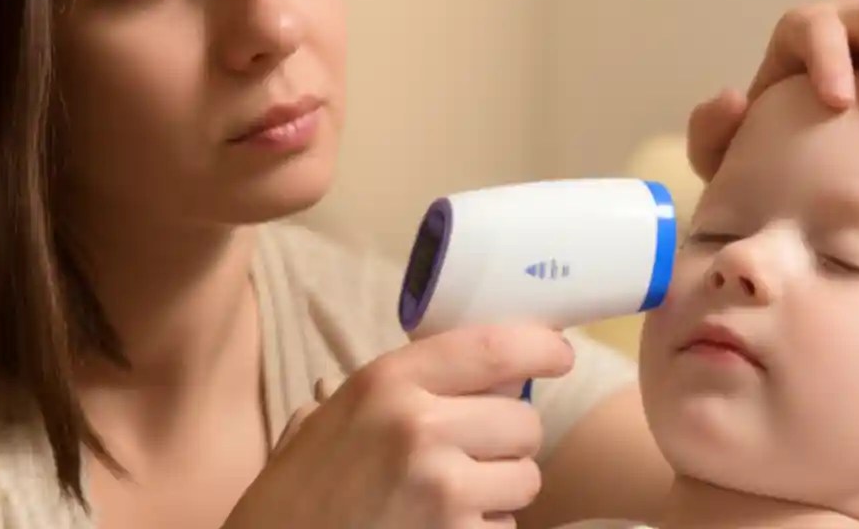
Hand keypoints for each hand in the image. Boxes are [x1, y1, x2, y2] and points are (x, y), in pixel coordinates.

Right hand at [225, 324, 573, 528]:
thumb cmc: (300, 492)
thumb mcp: (337, 417)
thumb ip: (406, 388)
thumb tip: (494, 367)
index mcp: (389, 382)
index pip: (494, 346)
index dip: (540, 347)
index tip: (558, 354)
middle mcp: (421, 426)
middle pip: (523, 421)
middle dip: (508, 441)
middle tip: (471, 455)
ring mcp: (442, 489)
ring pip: (525, 478)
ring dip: (501, 491)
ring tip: (450, 500)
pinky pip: (507, 528)